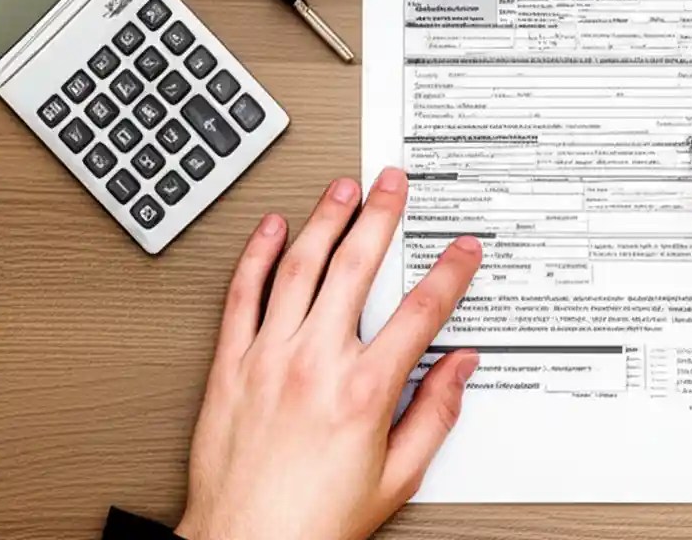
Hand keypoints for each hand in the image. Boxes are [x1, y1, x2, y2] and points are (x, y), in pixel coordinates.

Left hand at [175, 168, 481, 539]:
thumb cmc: (316, 520)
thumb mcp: (398, 476)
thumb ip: (435, 413)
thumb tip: (458, 368)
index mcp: (364, 390)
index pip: (420, 312)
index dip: (448, 272)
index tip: (461, 250)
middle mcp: (315, 364)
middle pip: (355, 269)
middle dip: (380, 217)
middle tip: (392, 184)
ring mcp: (268, 359)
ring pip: (299, 269)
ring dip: (323, 221)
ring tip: (340, 189)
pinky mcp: (230, 367)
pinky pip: (242, 297)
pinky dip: (256, 257)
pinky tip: (270, 230)